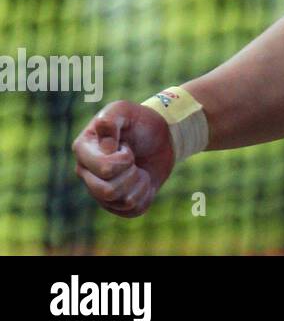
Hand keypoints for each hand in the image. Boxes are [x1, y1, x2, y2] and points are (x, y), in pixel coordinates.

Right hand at [71, 100, 174, 217]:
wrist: (161, 135)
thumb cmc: (139, 121)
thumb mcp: (123, 110)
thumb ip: (109, 121)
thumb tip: (106, 147)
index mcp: (83, 151)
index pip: (104, 169)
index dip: (123, 159)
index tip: (126, 146)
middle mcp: (86, 174)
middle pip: (107, 191)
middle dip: (130, 173)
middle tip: (133, 158)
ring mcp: (100, 191)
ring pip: (121, 201)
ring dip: (138, 182)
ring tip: (137, 168)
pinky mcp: (118, 204)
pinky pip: (133, 210)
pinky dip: (145, 194)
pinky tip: (142, 180)